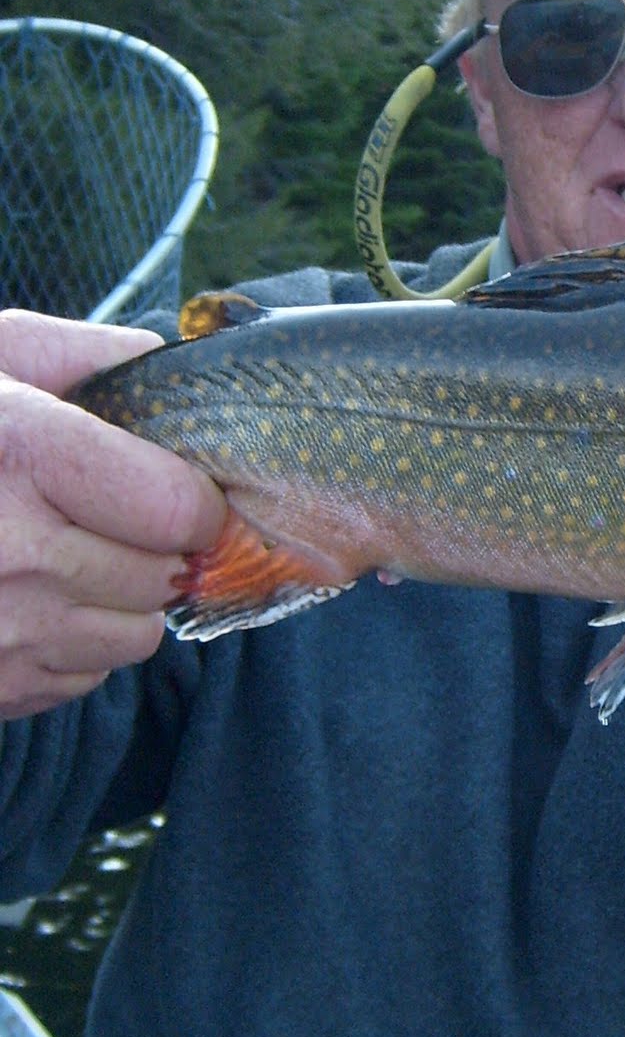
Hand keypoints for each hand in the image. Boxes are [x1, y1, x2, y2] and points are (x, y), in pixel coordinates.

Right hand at [0, 310, 227, 720]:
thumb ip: (79, 356)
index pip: (179, 509)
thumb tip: (162, 364)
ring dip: (116, 604)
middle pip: (164, 577)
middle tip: (102, 519)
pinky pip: (77, 679)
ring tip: (54, 559)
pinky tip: (15, 604)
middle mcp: (13, 552)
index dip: (194, 499)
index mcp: (21, 455)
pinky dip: (66, 647)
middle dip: (154, 550)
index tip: (174, 488)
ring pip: (134, 638)